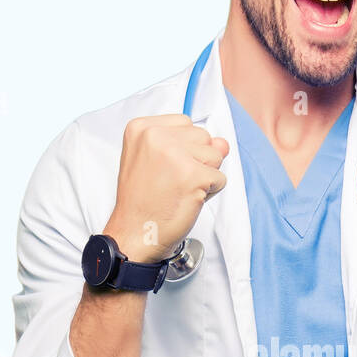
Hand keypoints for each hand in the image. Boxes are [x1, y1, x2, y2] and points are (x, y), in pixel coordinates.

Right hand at [106, 114, 228, 262]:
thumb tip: (222, 143)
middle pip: (203, 137)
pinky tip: (187, 199)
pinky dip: (210, 192)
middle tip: (171, 182)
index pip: (186, 124)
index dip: (184, 148)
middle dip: (196, 161)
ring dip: (205, 176)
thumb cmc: (144, 201)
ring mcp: (175, 155)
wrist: (135, 233)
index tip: (163, 168)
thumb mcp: (158, 161)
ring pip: (215, 155)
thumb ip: (190, 145)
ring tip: (179, 190)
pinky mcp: (193, 175)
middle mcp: (155, 136)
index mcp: (142, 128)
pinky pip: (220, 178)